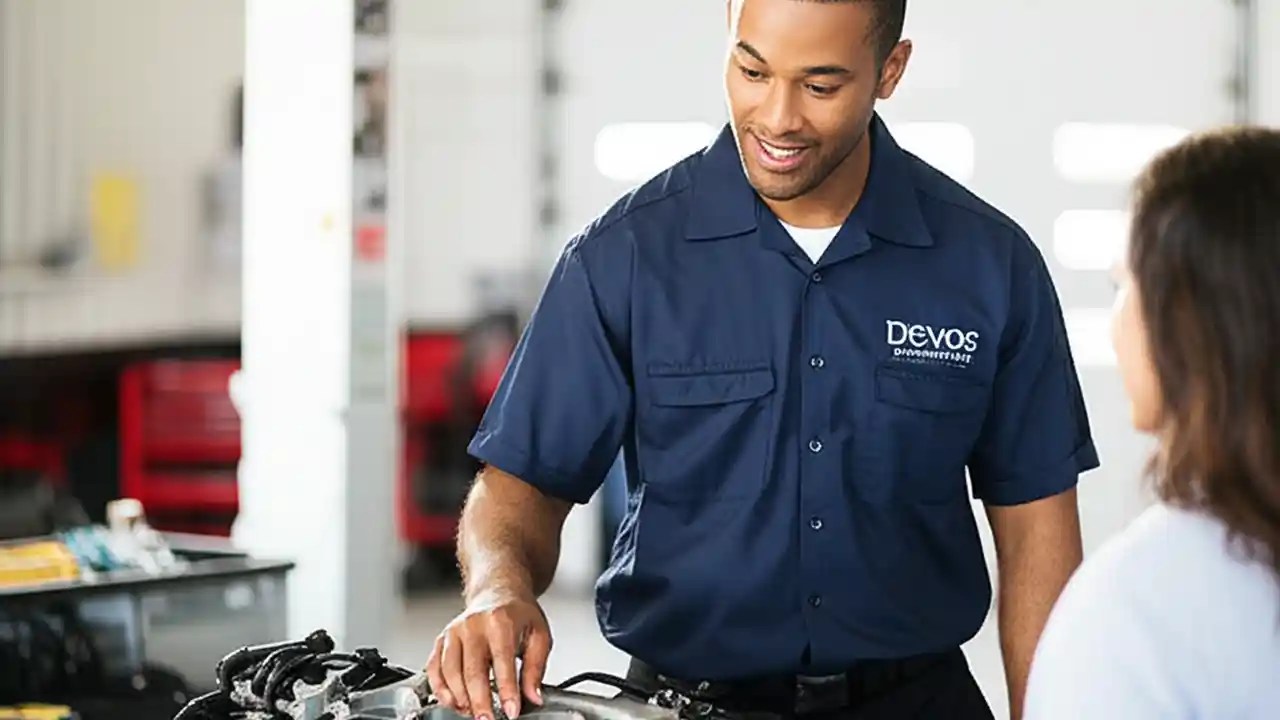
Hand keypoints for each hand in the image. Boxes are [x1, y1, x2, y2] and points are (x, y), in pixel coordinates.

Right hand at [425, 590, 551, 718]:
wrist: (498, 592)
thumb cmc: (518, 614)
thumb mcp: (539, 635)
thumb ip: (536, 668)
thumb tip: (533, 697)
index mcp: (500, 621)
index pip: (502, 662)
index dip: (506, 691)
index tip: (511, 711)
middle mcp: (473, 625)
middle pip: (472, 670)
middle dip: (480, 701)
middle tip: (489, 719)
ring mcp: (454, 632)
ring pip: (449, 672)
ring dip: (460, 698)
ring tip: (472, 713)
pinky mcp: (441, 640)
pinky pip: (434, 668)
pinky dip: (440, 689)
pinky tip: (452, 702)